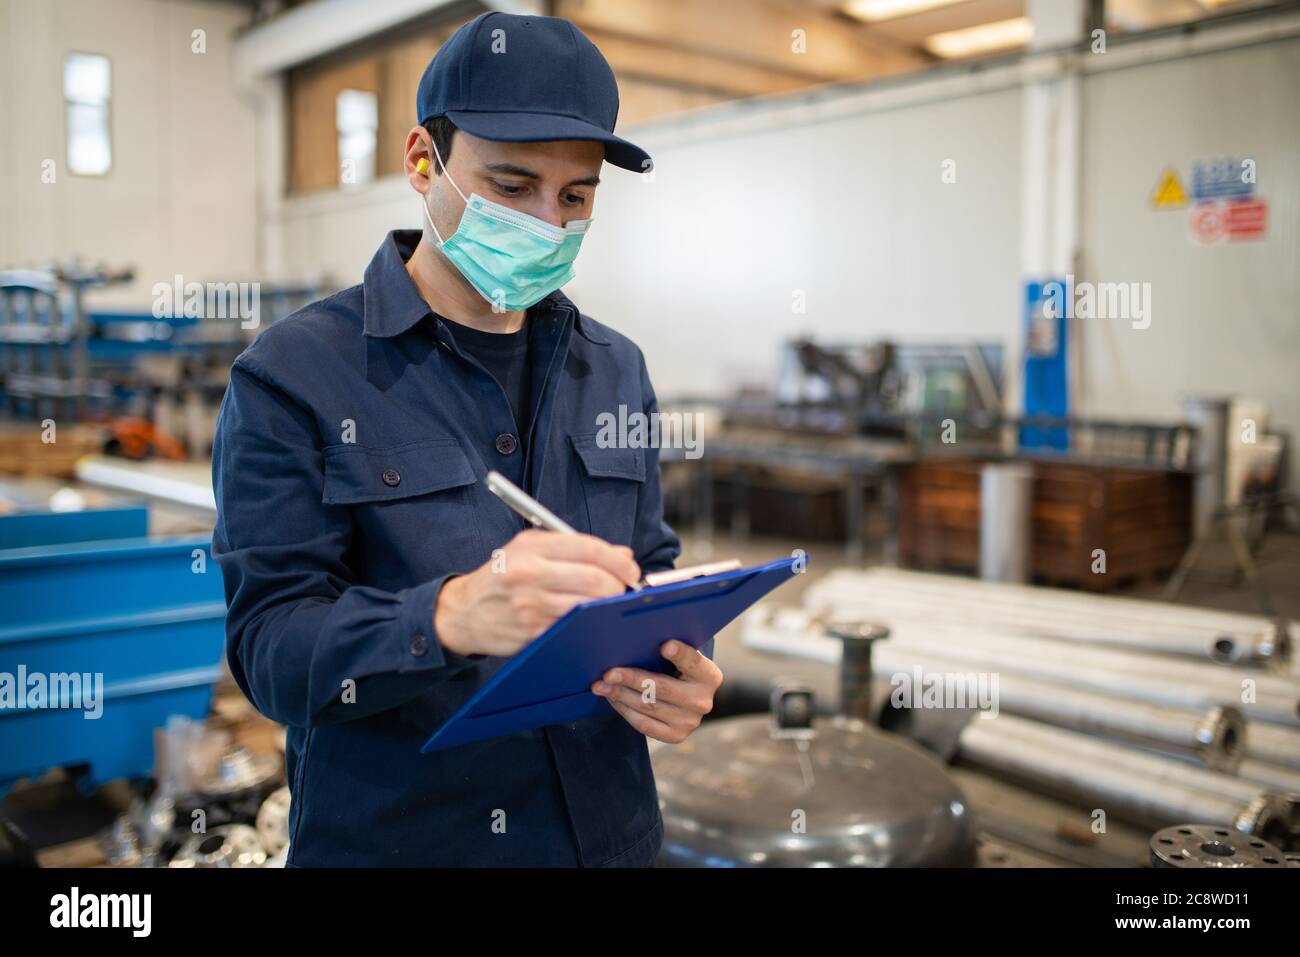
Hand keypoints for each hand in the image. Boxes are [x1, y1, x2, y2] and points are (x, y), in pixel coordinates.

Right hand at [435, 529, 640, 656]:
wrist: (463, 613)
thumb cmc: (503, 576)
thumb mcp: (530, 549)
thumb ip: (575, 548)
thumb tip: (622, 555)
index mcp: (531, 547)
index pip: (589, 548)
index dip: (618, 560)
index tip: (631, 569)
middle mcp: (529, 574)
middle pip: (593, 579)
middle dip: (618, 586)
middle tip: (624, 589)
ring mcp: (530, 606)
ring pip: (587, 606)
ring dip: (607, 606)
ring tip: (609, 603)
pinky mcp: (532, 633)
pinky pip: (574, 626)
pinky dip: (589, 623)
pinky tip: (591, 619)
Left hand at [591, 641, 722, 743]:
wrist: (685, 699)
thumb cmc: (675, 668)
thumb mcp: (679, 657)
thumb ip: (667, 647)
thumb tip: (634, 637)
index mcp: (709, 675)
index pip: (693, 661)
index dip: (680, 654)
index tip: (664, 646)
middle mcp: (702, 700)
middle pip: (663, 688)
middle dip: (632, 679)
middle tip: (609, 672)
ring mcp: (690, 722)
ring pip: (648, 706)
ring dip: (620, 694)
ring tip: (600, 685)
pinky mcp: (675, 736)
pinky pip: (644, 724)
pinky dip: (624, 710)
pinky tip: (611, 698)